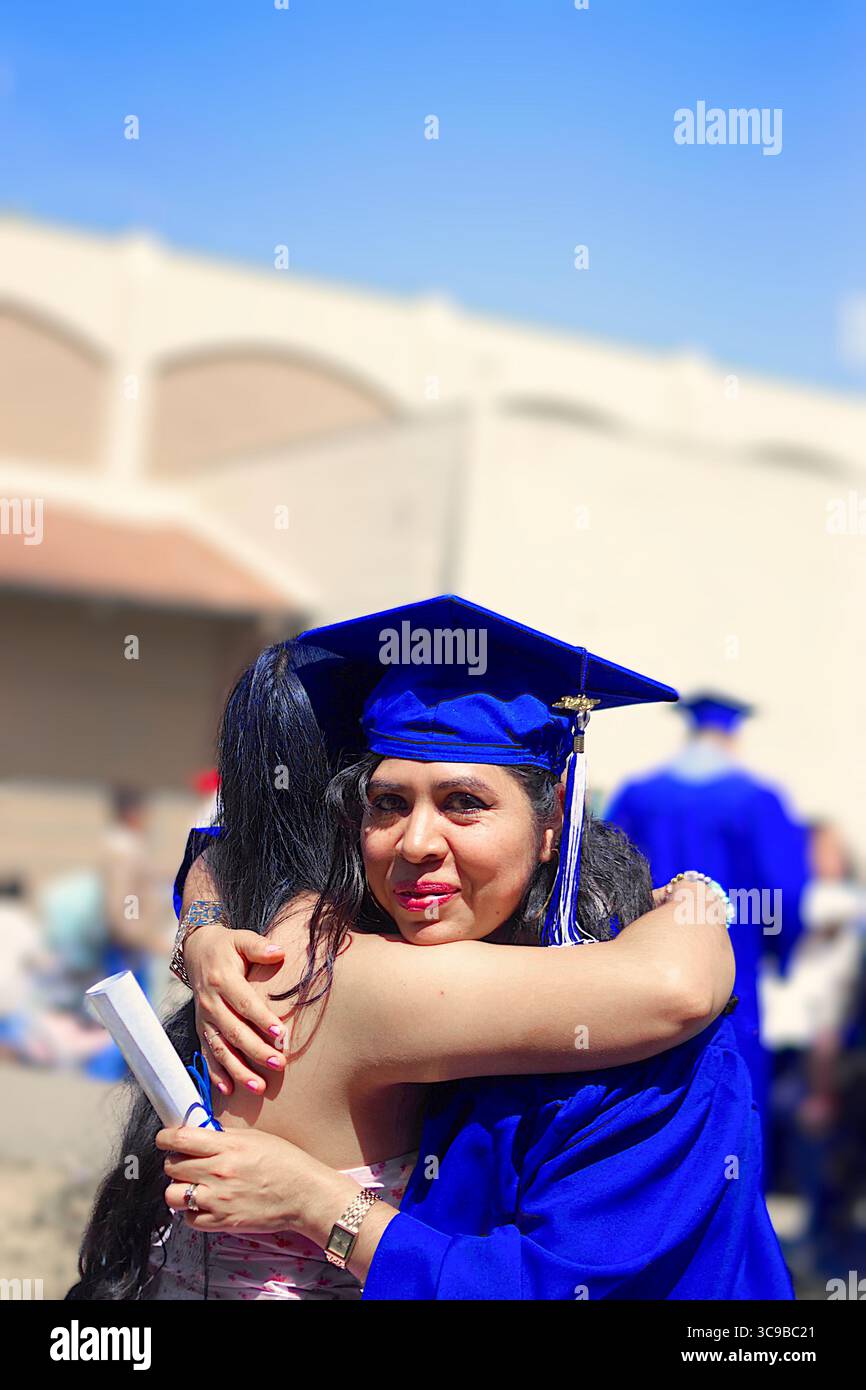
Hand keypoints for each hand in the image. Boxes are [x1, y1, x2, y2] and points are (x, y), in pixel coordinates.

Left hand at [157, 1125, 360, 1244]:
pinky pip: (188, 1219)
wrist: (305, 1195)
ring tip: (193, 1185)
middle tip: (185, 1161)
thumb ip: (224, 1136)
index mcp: (228, 1146)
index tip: (165, 1138)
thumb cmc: (286, 1163)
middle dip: (174, 1161)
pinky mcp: (222, 1222)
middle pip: (171, 1166)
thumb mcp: (255, 1138)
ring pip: (173, 1194)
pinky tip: (204, 1203)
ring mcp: (218, 1200)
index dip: (165, 1138)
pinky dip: (191, 1211)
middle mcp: (219, 1172)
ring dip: (178, 1188)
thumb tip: (199, 1134)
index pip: (180, 1139)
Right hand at [184, 923, 287, 1095]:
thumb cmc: (227, 947)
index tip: (280, 1034)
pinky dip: (216, 1074)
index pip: (245, 1003)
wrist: (197, 951)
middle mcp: (210, 1003)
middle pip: (234, 1031)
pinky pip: (207, 1055)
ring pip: (220, 1049)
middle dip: (256, 1050)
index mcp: (223, 980)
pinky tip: (229, 1091)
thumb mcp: (242, 939)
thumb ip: (259, 946)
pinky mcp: (202, 1030)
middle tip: (279, 1064)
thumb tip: (280, 952)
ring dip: (238, 1070)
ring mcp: (204, 1020)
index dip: (261, 1019)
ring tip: (258, 1087)